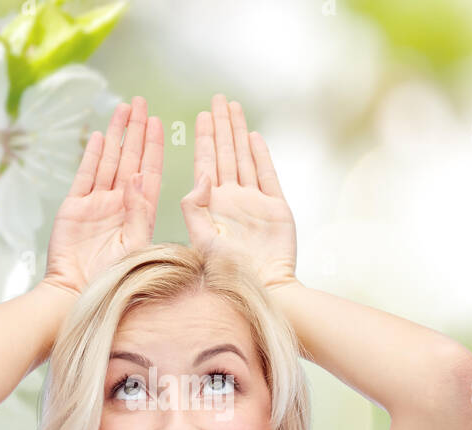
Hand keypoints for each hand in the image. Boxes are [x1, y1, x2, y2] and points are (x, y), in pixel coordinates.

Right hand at [43, 96, 162, 297]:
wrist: (78, 295)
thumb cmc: (114, 280)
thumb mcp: (137, 245)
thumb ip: (141, 212)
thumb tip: (142, 177)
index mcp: (139, 214)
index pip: (150, 172)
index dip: (153, 147)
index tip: (159, 123)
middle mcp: (119, 204)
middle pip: (130, 159)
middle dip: (136, 131)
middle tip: (142, 103)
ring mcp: (96, 204)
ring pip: (108, 161)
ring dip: (116, 135)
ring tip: (123, 109)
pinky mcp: (74, 207)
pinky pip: (85, 175)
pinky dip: (91, 156)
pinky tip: (99, 136)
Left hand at [180, 94, 296, 292]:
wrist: (263, 288)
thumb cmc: (228, 272)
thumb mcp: (201, 240)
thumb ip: (195, 207)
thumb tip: (200, 175)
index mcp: (212, 205)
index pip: (206, 163)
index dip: (204, 138)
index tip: (202, 114)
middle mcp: (232, 199)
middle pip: (226, 153)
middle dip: (222, 126)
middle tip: (218, 99)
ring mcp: (254, 202)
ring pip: (245, 158)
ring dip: (239, 132)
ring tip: (235, 108)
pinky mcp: (275, 207)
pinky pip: (267, 175)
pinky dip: (261, 155)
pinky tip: (253, 137)